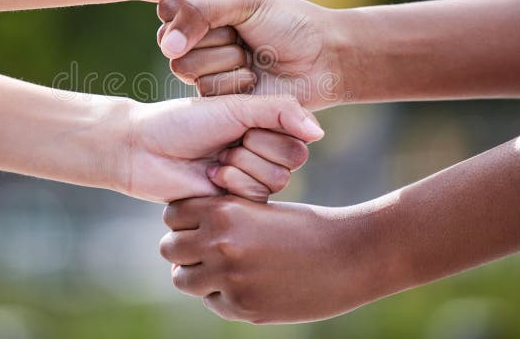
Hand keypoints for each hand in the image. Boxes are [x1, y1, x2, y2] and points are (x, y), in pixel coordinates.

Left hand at [115, 95, 323, 202]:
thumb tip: (320, 133)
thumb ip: (280, 111)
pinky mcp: (237, 204)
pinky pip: (259, 199)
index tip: (239, 124)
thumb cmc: (184, 121)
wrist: (144, 150)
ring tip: (215, 162)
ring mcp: (250, 177)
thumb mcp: (235, 107)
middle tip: (225, 145)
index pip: (299, 134)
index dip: (270, 130)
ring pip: (278, 180)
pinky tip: (210, 178)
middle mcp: (262, 149)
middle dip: (256, 150)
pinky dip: (234, 185)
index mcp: (264, 123)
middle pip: (293, 159)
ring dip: (243, 169)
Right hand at [156, 0, 355, 109]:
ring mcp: (208, 68)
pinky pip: (206, 90)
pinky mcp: (219, 98)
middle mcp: (200, 39)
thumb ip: (201, 12)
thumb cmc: (290, 22)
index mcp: (205, 8)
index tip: (227, 12)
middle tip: (245, 36)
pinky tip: (256, 78)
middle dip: (216, 38)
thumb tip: (167, 46)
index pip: (171, 7)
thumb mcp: (246, 1)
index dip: (193, 13)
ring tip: (253, 57)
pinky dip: (236, 83)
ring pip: (186, 67)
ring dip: (226, 61)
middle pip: (174, 42)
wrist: (323, 58)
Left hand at [160, 196, 385, 323]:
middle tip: (204, 249)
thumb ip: (221, 221)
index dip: (183, 218)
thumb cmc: (306, 227)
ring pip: (182, 279)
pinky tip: (249, 284)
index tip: (197, 222)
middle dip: (183, 248)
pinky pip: (212, 302)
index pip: (173, 214)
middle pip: (169, 247)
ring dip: (197, 274)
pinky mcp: (243, 307)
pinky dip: (222, 295)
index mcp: (225, 211)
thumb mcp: (259, 211)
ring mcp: (230, 279)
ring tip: (223, 268)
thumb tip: (183, 241)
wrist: (350, 255)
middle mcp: (220, 244)